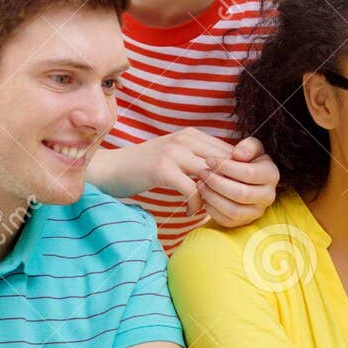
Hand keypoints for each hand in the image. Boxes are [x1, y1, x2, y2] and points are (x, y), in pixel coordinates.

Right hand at [87, 129, 233, 211]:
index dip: (236, 173)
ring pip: (211, 175)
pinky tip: (190, 212)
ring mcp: (174, 152)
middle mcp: (185, 139)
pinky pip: (192, 189)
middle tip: (224, 205)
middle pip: (224, 162)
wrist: (111, 169)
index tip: (232, 192)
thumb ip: (198, 159)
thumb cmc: (146, 167)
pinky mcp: (163, 169)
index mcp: (192, 134)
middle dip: (229, 186)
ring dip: (213, 196)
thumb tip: (229, 173)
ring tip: (208, 209)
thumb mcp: (176, 156)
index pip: (229, 151)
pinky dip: (195, 205)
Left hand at [197, 137, 278, 227]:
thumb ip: (248, 146)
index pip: (248, 173)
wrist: (247, 178)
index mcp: (272, 175)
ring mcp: (257, 212)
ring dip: (212, 197)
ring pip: (233, 210)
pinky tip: (205, 196)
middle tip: (202, 173)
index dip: (226, 167)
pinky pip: (227, 221)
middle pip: (241, 194)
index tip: (209, 160)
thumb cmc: (248, 160)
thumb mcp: (252, 147)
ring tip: (200, 184)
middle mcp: (268, 196)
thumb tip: (237, 155)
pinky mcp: (245, 222)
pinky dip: (212, 209)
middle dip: (217, 183)